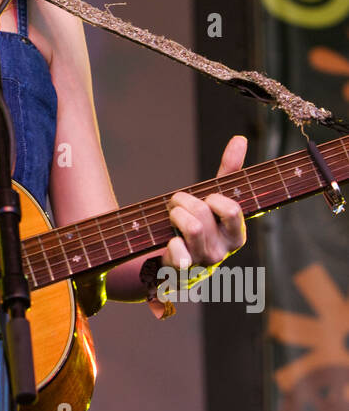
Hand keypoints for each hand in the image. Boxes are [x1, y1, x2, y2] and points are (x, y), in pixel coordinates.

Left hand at [151, 133, 247, 317]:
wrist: (175, 262)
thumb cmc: (200, 226)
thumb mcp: (214, 200)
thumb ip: (229, 172)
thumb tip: (240, 139)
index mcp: (236, 235)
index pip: (232, 210)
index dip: (213, 198)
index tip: (205, 198)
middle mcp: (223, 251)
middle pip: (204, 213)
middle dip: (183, 200)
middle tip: (176, 202)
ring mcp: (202, 263)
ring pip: (192, 227)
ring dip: (175, 214)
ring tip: (172, 215)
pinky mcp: (182, 271)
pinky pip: (178, 252)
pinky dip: (171, 243)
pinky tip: (170, 242)